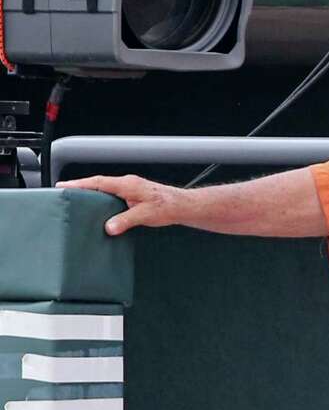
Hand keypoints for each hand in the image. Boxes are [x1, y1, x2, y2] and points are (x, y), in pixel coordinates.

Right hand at [56, 174, 182, 235]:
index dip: (79, 184)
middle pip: (99, 183)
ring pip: (106, 188)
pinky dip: (103, 198)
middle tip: (64, 191)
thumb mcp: (145, 215)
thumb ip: (125, 221)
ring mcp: (132, 188)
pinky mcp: (135, 194)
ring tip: (77, 199)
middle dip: (81, 187)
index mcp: (128, 185)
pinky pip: (114, 194)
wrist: (183, 206)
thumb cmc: (169, 206)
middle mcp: (128, 183)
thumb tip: (109, 227)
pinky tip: (99, 207)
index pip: (98, 182)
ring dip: (92, 192)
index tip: (63, 185)